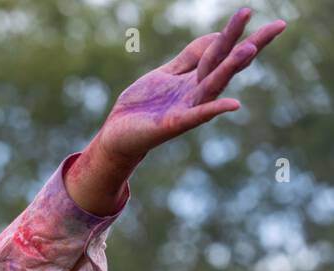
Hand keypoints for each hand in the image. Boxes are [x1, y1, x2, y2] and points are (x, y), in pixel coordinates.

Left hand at [96, 8, 284, 164]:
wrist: (117, 134)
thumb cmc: (142, 105)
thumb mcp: (167, 73)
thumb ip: (190, 58)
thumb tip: (217, 36)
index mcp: (196, 78)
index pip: (220, 50)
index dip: (233, 31)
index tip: (248, 11)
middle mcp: (198, 91)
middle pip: (228, 63)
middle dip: (252, 44)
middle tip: (279, 25)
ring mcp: (188, 107)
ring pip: (214, 83)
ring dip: (231, 67)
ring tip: (249, 49)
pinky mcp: (174, 123)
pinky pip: (198, 115)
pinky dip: (215, 109)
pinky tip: (234, 104)